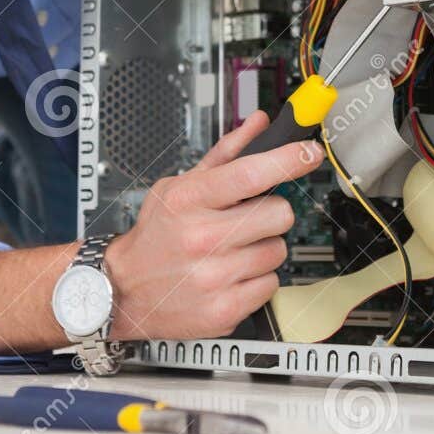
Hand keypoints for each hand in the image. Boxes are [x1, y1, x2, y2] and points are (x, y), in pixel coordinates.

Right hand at [105, 114, 320, 340]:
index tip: (309, 152)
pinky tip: (231, 276)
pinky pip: (271, 285)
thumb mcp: (179, 186)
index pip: (251, 173)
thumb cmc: (156, 236)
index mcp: (189, 200)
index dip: (288, 159)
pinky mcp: (224, 309)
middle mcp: (201, 237)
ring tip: (233, 250)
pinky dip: (257, 280)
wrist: (124, 290)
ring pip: (278, 250)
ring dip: (263, 248)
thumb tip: (258, 125)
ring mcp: (214, 276)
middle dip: (271, 213)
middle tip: (248, 219)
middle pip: (279, 214)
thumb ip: (224, 154)